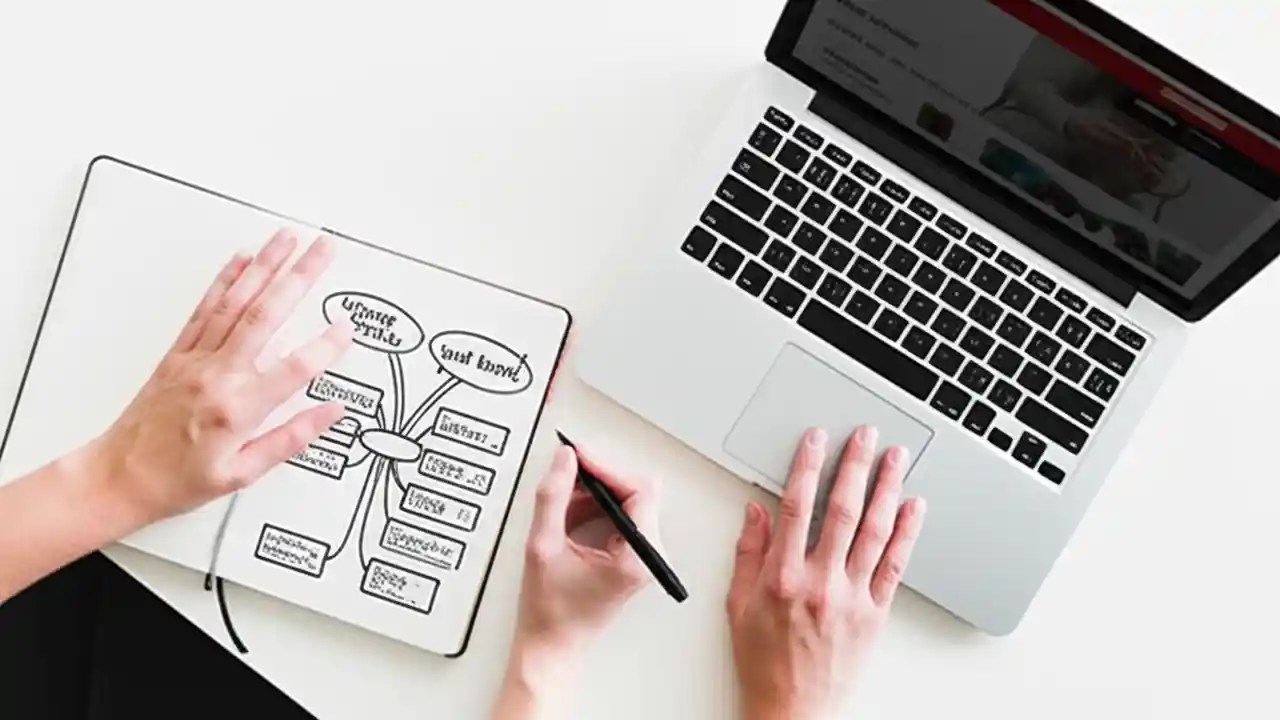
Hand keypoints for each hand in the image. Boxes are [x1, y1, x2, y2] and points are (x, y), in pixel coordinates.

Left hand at [88, 230, 352, 525]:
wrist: (117, 477)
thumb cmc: (176, 481)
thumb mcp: (243, 473)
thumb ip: (291, 438)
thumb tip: (329, 414)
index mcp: (237, 409)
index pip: (293, 369)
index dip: (324, 346)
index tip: (345, 329)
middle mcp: (216, 376)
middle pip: (267, 315)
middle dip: (300, 276)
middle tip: (324, 249)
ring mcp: (195, 359)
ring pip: (237, 302)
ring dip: (265, 265)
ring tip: (289, 239)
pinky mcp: (177, 353)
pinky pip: (205, 309)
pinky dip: (225, 280)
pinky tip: (242, 259)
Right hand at [492, 445, 661, 719]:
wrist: (552, 645)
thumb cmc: (550, 610)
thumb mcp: (542, 546)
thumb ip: (552, 497)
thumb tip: (564, 459)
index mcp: (637, 555)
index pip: (638, 489)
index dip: (606, 467)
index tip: (577, 458)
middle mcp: (648, 553)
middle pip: (636, 490)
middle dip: (598, 478)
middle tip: (565, 474)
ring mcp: (641, 554)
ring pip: (626, 498)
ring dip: (593, 492)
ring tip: (561, 500)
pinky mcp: (630, 554)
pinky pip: (619, 514)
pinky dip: (593, 506)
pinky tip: (568, 514)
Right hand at [727, 426, 926, 719]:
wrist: (795, 710)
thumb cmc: (764, 662)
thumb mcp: (737, 606)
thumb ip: (747, 554)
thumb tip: (756, 512)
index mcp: (782, 578)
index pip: (795, 507)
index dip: (806, 467)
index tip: (814, 440)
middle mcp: (820, 584)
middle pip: (841, 511)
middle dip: (854, 467)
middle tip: (864, 437)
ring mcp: (852, 598)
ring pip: (874, 532)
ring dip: (886, 489)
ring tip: (894, 459)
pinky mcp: (874, 613)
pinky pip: (894, 566)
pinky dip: (906, 533)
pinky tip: (913, 508)